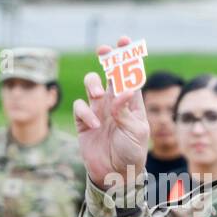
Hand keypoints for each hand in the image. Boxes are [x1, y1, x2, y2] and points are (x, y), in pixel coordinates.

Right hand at [72, 35, 149, 190]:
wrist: (115, 175)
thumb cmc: (132, 153)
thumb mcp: (136, 132)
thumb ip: (127, 110)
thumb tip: (124, 89)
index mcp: (132, 102)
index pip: (130, 74)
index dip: (127, 57)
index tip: (125, 41)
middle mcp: (114, 102)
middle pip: (109, 73)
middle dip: (107, 59)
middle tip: (104, 51)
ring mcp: (98, 110)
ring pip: (91, 84)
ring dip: (93, 84)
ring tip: (98, 95)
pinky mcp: (83, 122)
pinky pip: (80, 107)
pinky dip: (85, 113)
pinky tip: (93, 126)